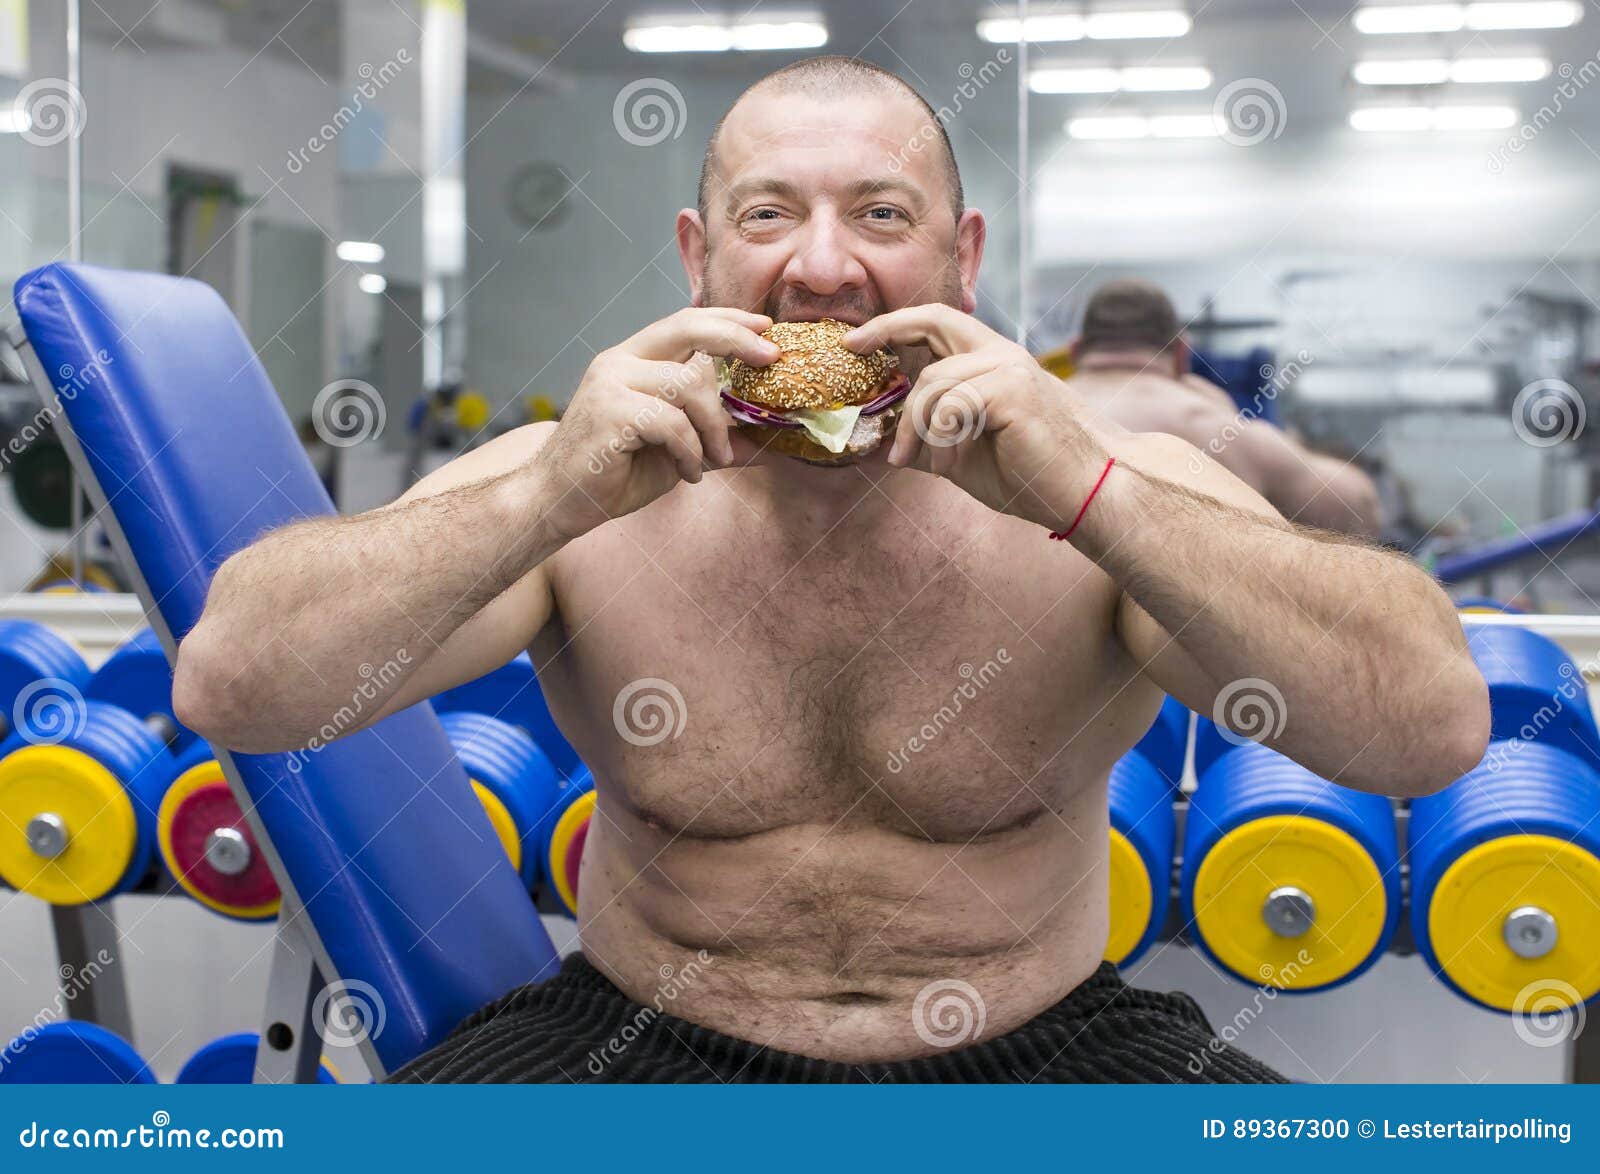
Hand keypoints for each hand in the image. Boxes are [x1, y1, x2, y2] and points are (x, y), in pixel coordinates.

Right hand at [533, 308, 778, 539]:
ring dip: (714, 426)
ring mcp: (611, 383)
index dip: (729, 320)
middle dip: (737, 340)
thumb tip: (766, 439)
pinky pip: (672, 422)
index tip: (765, 326)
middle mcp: (620, 361)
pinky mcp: (609, 412)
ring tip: (714, 458)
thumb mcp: (676, 450)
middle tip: (771, 360)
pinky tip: (687, 473)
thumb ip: (713, 436)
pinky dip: (690, 451)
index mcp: (633, 360)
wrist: (558, 502)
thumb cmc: (614, 475)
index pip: (686, 322)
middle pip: (689, 329)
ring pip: (688, 383)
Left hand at [844, 305, 1110, 531]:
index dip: (891, 323)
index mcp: (992, 359)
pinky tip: (948, 465)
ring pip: (935, 380)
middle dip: (893, 361)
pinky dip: (941, 438)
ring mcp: (1009, 367)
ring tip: (911, 463)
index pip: (936, 320)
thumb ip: (928, 438)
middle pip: (930, 331)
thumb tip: (878, 442)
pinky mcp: (1013, 390)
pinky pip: (953, 405)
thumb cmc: (1032, 474)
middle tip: (874, 410)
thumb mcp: (964, 453)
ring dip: (913, 427)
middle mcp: (1002, 353)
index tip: (854, 342)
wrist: (1091, 491)